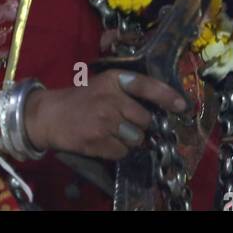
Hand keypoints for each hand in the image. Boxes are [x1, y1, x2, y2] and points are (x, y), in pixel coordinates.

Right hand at [23, 70, 187, 160]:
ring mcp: (105, 121)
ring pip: (136, 139)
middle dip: (139, 125)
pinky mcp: (98, 141)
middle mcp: (111, 99)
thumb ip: (127, 92)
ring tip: (111, 132)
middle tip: (123, 122)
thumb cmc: (81, 99)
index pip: (147, 86)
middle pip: (146, 120)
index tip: (183, 106)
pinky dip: (117, 150)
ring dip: (129, 140)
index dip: (167, 96)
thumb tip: (159, 109)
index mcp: (114, 80)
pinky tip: (103, 141)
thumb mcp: (103, 84)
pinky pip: (122, 152)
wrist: (49, 116)